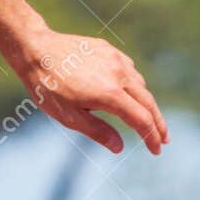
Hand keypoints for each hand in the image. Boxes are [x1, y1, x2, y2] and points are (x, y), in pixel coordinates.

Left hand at [15, 29, 167, 154]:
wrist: (36, 50)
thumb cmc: (48, 87)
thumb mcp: (68, 116)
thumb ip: (97, 131)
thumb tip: (119, 147)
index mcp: (110, 94)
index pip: (141, 119)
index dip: (151, 137)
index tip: (156, 150)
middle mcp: (119, 74)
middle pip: (148, 102)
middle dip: (158, 123)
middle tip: (164, 139)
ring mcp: (116, 59)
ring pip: (140, 85)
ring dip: (146, 103)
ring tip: (145, 118)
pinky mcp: (109, 50)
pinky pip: (129, 70)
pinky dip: (134, 85)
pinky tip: (128, 93)